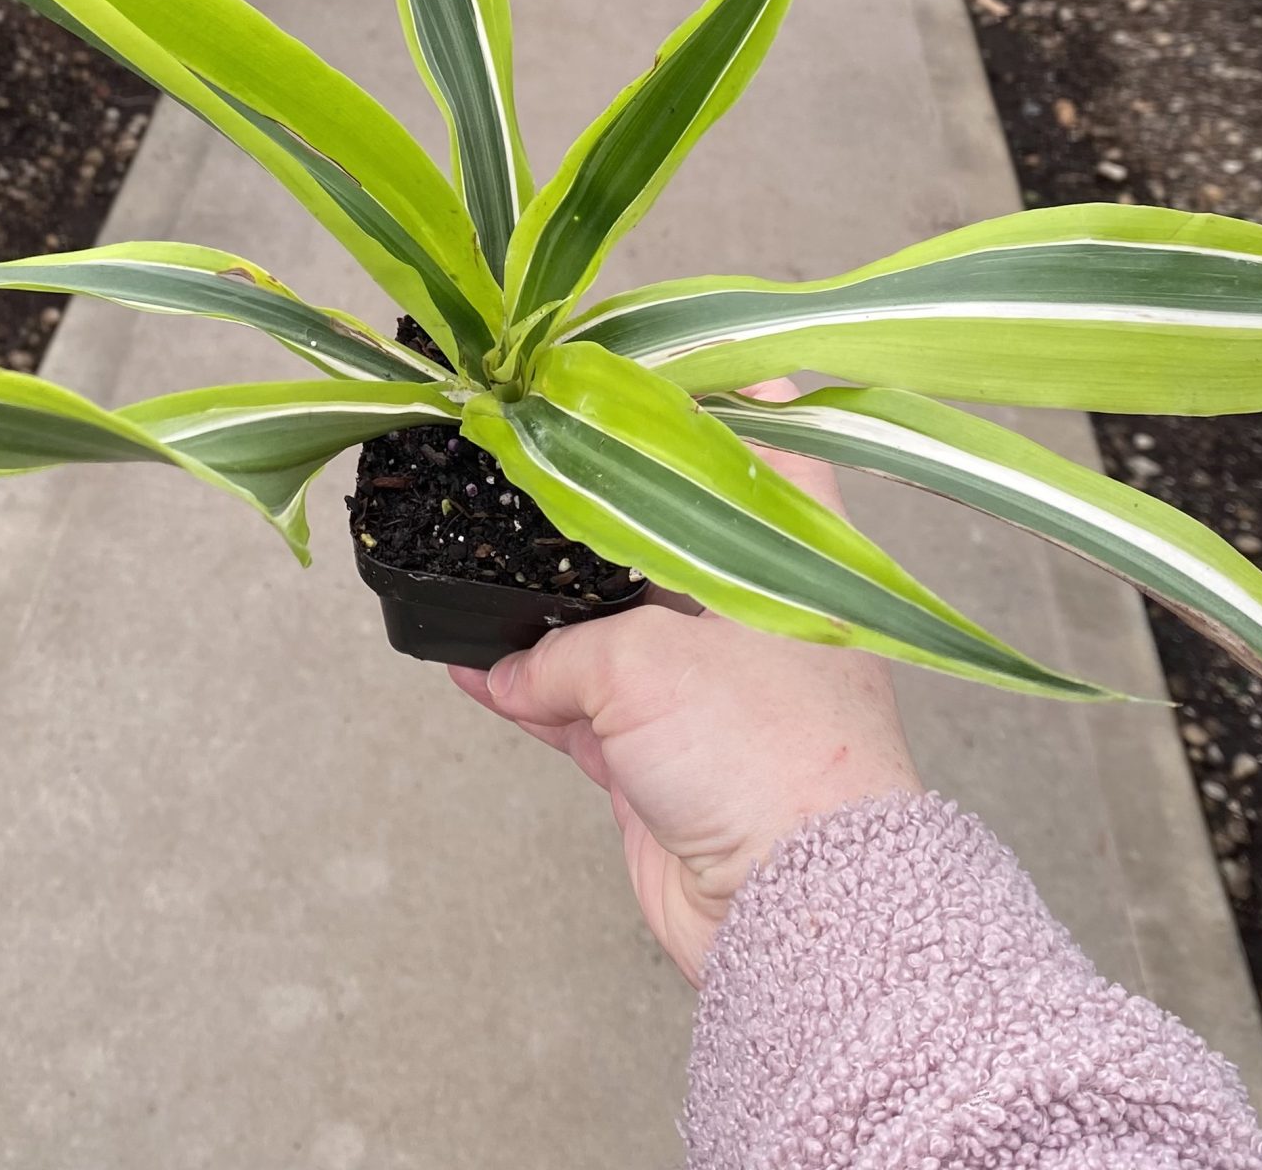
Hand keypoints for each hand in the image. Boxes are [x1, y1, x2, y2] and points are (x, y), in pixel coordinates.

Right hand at [449, 387, 918, 984]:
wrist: (795, 911)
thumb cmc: (764, 754)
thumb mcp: (647, 660)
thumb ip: (567, 645)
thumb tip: (518, 662)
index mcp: (783, 550)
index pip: (758, 428)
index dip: (699, 379)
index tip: (625, 349)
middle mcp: (746, 604)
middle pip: (658, 523)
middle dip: (586, 498)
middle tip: (515, 451)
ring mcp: (703, 681)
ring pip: (606, 617)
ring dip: (537, 603)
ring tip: (466, 562)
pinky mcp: (660, 755)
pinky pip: (576, 703)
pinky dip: (524, 687)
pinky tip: (468, 666)